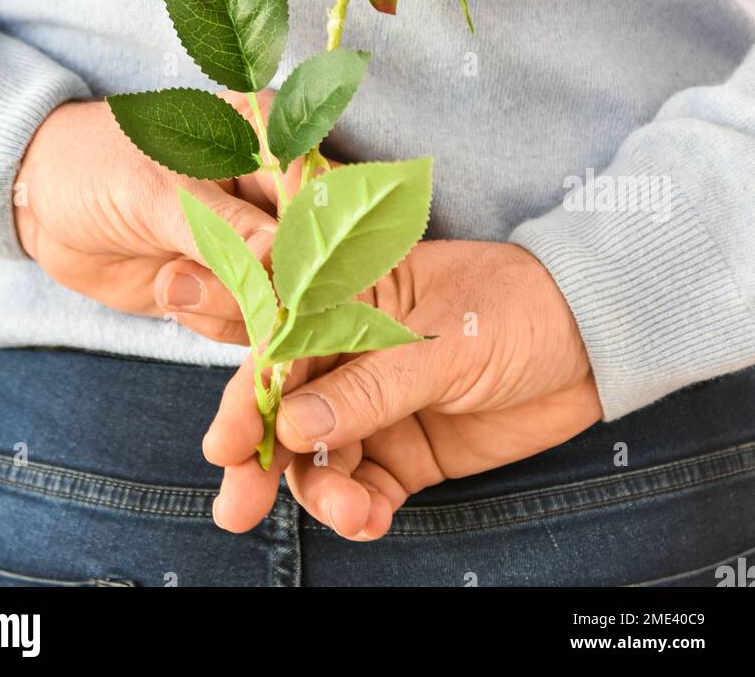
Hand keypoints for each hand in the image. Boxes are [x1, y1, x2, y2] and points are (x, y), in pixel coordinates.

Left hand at [14, 90, 298, 342]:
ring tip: (170, 281)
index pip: (319, 192)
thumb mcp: (155, 193)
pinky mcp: (238, 282)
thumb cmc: (94, 166)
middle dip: (270, 288)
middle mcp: (277, 186)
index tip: (285, 282)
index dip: (311, 242)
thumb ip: (222, 230)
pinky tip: (171, 295)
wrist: (44, 204)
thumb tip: (285, 265)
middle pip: (315, 252)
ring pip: (288, 295)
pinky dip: (217, 323)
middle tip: (196, 284)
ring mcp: (259, 238)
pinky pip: (255, 321)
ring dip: (233, 307)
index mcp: (269, 134)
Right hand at [204, 240, 601, 535]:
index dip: (246, 395)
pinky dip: (361, 510)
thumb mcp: (442, 340)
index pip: (280, 348)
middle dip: (261, 458)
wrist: (594, 343)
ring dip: (320, 492)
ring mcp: (377, 406)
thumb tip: (293, 424)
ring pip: (321, 459)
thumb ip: (370, 385)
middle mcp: (350, 354)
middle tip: (238, 505)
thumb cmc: (516, 308)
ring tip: (349, 513)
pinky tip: (371, 520)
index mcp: (346, 300)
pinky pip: (367, 489)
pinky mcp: (407, 452)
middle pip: (286, 410)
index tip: (224, 444)